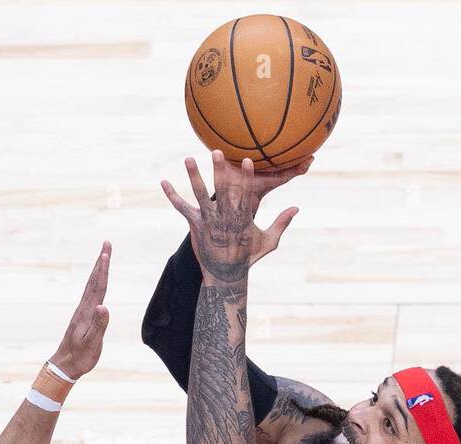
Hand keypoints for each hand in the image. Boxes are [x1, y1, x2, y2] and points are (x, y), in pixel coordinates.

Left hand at [50, 241, 110, 379]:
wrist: (65, 365)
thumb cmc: (80, 357)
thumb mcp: (92, 343)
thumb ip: (99, 325)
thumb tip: (103, 306)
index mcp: (87, 312)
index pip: (98, 287)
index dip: (103, 270)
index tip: (106, 253)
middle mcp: (84, 308)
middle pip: (94, 280)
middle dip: (101, 261)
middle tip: (107, 244)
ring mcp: (83, 311)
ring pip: (92, 285)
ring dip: (99, 269)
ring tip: (104, 256)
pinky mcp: (83, 316)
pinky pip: (91, 294)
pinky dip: (96, 282)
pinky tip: (97, 281)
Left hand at [162, 152, 298, 282]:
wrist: (225, 276)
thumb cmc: (248, 257)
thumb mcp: (268, 242)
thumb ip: (282, 223)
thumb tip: (297, 208)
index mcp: (242, 219)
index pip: (245, 194)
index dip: (246, 177)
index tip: (247, 160)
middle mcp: (224, 218)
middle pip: (221, 191)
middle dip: (219, 171)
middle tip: (215, 151)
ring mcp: (208, 221)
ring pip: (200, 195)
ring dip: (194, 177)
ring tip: (188, 159)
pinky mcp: (195, 226)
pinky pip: (181, 208)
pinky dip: (172, 195)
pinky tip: (163, 182)